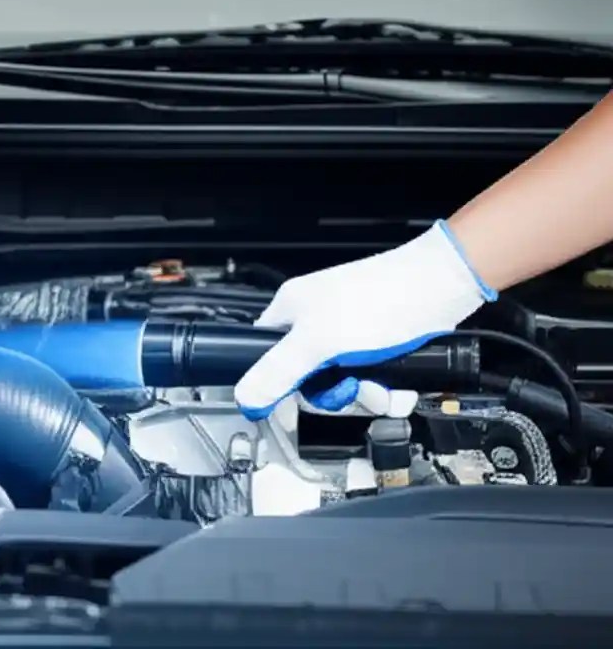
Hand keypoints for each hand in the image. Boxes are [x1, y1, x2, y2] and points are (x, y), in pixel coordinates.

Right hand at [234, 221, 495, 419]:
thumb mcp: (319, 343)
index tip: (294, 404)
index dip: (279, 385)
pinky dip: (387, 389)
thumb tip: (244, 398)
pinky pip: (372, 380)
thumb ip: (278, 372)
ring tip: (382, 385)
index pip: (265, 356)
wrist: (444, 285)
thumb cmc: (384, 297)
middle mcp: (318, 321)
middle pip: (308, 378)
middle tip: (351, 388)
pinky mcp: (379, 344)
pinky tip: (397, 384)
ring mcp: (349, 333)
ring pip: (343, 383)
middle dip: (335, 393)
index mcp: (292, 311)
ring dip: (366, 394)